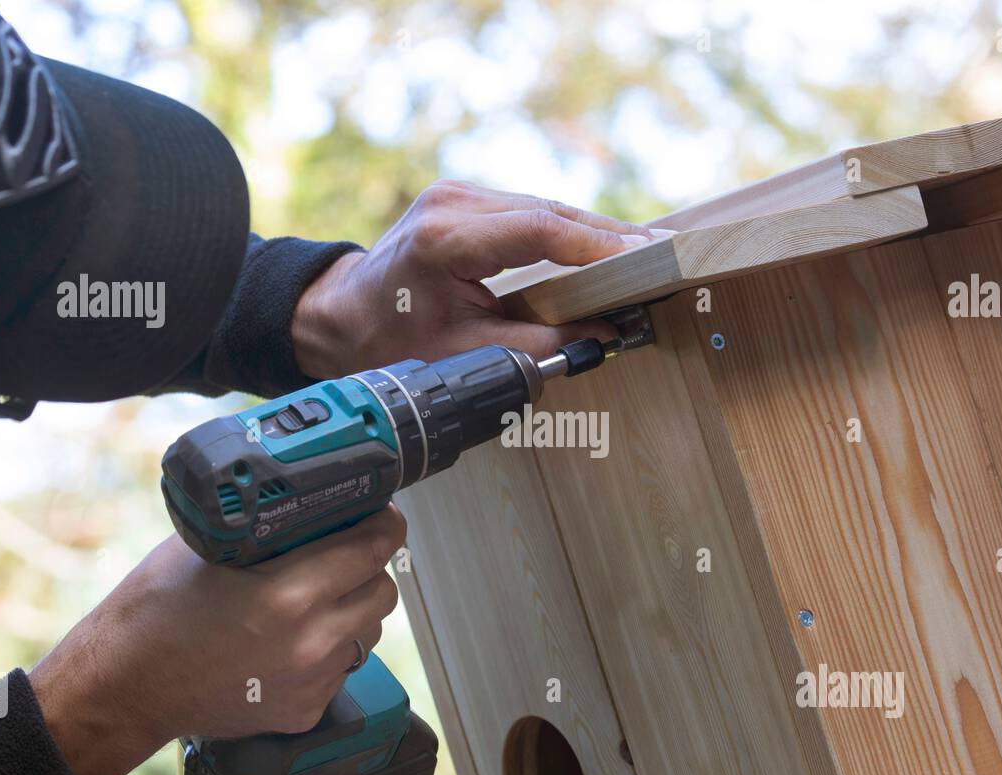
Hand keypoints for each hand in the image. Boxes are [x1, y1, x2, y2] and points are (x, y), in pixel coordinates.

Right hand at [29, 506, 406, 774]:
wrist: (124, 687)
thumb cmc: (155, 612)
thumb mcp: (209, 546)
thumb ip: (269, 527)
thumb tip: (314, 502)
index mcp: (288, 595)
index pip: (372, 549)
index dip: (383, 525)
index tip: (381, 515)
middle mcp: (310, 642)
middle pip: (382, 591)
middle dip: (369, 567)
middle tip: (346, 554)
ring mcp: (311, 681)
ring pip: (368, 631)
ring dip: (353, 609)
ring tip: (315, 599)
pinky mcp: (304, 710)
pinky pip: (343, 667)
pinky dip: (330, 648)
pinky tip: (293, 639)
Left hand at [291, 180, 672, 377]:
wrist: (338, 315)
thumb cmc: (387, 340)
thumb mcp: (461, 353)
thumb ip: (535, 344)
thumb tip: (600, 340)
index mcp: (446, 237)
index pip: (542, 230)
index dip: (599, 245)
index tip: (646, 257)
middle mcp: (454, 202)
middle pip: (551, 209)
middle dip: (610, 235)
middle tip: (663, 255)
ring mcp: (459, 194)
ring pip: (546, 205)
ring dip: (593, 232)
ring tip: (643, 254)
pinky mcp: (467, 200)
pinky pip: (532, 211)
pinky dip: (569, 231)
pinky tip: (601, 248)